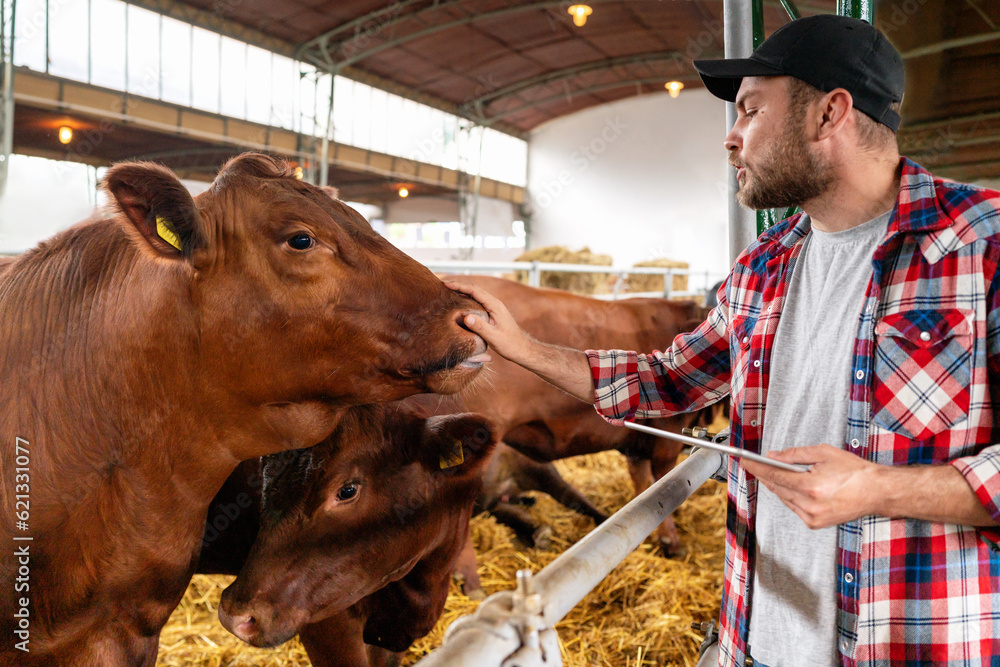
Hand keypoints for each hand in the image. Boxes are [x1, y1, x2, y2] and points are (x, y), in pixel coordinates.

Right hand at [444, 281, 533, 363]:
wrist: (522, 349)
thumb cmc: (510, 344)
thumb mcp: (494, 337)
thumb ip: (480, 327)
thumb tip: (465, 317)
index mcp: (495, 305)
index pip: (474, 291)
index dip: (459, 286)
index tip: (446, 284)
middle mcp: (494, 303)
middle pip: (474, 290)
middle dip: (459, 286)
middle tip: (443, 285)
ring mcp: (494, 308)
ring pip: (476, 295)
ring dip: (462, 292)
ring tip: (448, 292)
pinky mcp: (492, 313)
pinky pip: (477, 303)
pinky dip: (467, 300)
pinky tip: (459, 305)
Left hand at [741, 444, 880, 528]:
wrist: (876, 492)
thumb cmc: (855, 472)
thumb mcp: (823, 453)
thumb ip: (794, 455)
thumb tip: (773, 456)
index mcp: (811, 487)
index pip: (775, 476)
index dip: (757, 467)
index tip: (745, 461)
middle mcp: (809, 505)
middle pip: (776, 488)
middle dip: (765, 474)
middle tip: (756, 463)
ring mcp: (812, 517)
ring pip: (784, 498)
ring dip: (778, 486)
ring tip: (772, 472)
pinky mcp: (815, 524)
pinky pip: (793, 507)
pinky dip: (790, 496)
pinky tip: (790, 487)